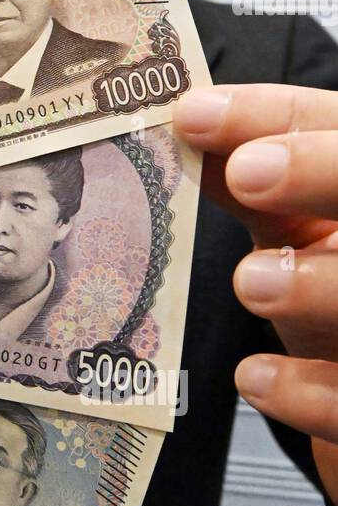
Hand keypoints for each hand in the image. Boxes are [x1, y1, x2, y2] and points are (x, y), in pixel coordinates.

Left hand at [174, 84, 337, 504]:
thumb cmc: (331, 293)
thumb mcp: (295, 229)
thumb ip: (253, 186)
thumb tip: (182, 129)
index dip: (274, 116)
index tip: (195, 115)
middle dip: (321, 171)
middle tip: (247, 173)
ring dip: (317, 283)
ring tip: (253, 281)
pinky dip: (310, 390)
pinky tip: (255, 377)